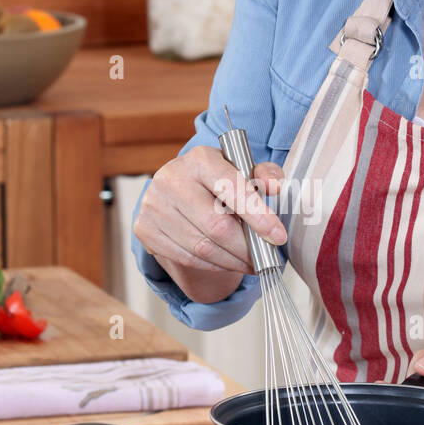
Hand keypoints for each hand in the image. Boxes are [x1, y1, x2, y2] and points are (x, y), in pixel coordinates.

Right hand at [133, 145, 285, 284]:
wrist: (178, 190)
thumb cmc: (217, 181)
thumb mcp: (243, 171)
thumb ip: (264, 175)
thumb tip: (274, 185)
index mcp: (200, 159)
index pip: (231, 189)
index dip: (258, 216)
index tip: (278, 237)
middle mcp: (171, 179)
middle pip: (216, 226)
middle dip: (247, 248)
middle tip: (267, 258)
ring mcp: (154, 205)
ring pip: (202, 248)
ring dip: (233, 261)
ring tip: (252, 264)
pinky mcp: (145, 229)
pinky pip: (186, 258)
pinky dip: (213, 266)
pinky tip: (228, 262)